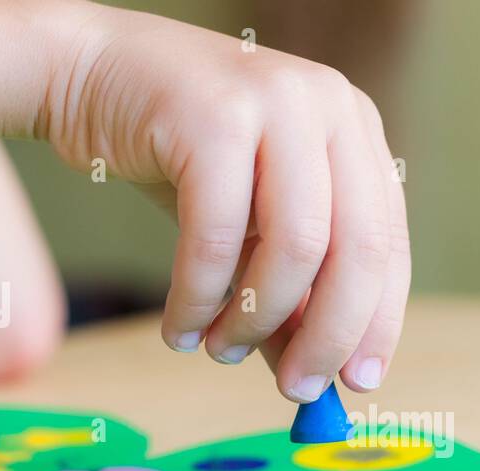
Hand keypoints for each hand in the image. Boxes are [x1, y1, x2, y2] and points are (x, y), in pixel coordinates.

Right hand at [43, 2, 409, 401]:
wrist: (89, 72)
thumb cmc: (181, 156)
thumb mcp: (250, 228)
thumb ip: (288, 295)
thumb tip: (314, 379)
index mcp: (355, 130)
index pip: (389, 243)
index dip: (378, 323)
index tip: (359, 384)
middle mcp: (329, 107)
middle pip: (358, 249)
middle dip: (328, 336)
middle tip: (298, 390)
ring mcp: (277, 103)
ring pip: (297, 247)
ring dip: (257, 320)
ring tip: (220, 351)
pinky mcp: (215, 116)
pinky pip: (219, 236)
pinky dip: (200, 298)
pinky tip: (181, 330)